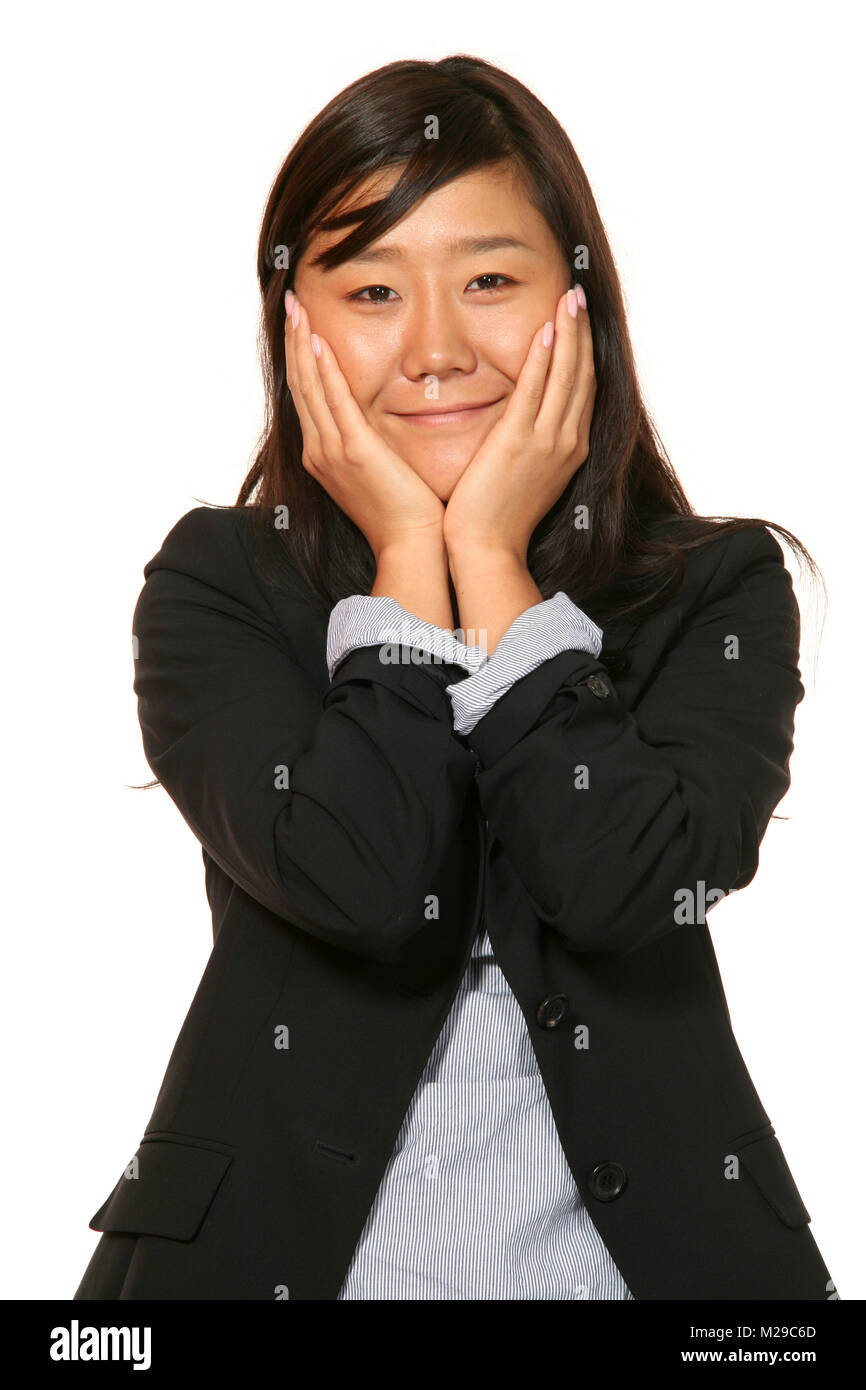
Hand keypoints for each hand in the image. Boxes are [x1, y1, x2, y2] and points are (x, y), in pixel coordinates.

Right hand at [284, 291, 444, 559]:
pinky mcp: (355, 451)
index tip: (300, 324)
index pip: (307, 395)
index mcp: (323, 454)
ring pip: (310, 386)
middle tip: (290, 302)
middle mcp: (319, 450)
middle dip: (294, 340)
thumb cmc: (404, 514)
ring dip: (303, 343)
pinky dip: (324, 370)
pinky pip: (335, 401)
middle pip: (300, 384)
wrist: (411, 546)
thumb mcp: (379, 472)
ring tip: (297, 308)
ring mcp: (333, 451)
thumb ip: (370, 444)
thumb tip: (376, 424)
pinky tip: (318, 342)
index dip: (300, 357)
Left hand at [442, 286, 595, 561]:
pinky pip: (536, 391)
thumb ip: (532, 445)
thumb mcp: (527, 476)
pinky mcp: (519, 442)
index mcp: (572, 449)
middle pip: (583, 374)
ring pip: (567, 375)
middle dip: (582, 332)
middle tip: (578, 296)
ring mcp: (547, 442)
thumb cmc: (499, 518)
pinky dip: (545, 359)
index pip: (584, 389)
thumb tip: (525, 423)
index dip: (584, 352)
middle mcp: (568, 441)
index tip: (579, 321)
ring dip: (569, 333)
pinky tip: (545, 331)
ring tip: (568, 299)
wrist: (488, 550)